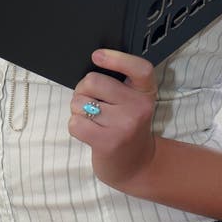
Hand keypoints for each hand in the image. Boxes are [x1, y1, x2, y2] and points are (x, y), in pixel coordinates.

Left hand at [68, 49, 158, 191]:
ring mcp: (124, 125)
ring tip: (91, 118)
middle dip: (83, 89)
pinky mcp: (108, 142)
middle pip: (94, 81)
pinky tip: (88, 131)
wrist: (137, 165)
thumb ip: (121, 82)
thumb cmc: (128, 126)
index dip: (117, 58)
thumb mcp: (135, 101)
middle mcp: (139, 107)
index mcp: (146, 92)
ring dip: (77, 109)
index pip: (140, 68)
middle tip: (91, 100)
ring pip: (80, 102)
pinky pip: (75, 123)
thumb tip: (94, 63)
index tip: (97, 56)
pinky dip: (75, 125)